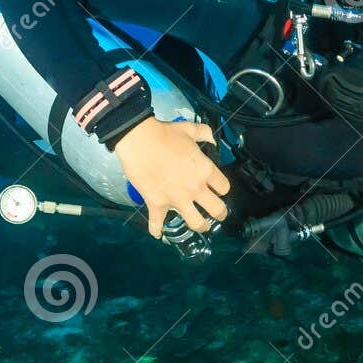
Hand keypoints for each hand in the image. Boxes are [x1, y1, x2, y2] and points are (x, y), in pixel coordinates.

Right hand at [112, 118, 231, 237]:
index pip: (224, 187)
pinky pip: (158, 224)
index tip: (218, 189)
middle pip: (217, 209)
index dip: (222, 189)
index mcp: (205, 170)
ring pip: (196, 223)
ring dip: (200, 226)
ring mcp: (176, 199)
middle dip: (220, 213)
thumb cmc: (165, 133)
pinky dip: (157, 230)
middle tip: (218, 213)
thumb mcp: (190, 129)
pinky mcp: (157, 204)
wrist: (139, 139)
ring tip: (201, 225)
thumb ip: (205, 134)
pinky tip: (158, 233)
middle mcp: (195, 188)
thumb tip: (212, 139)